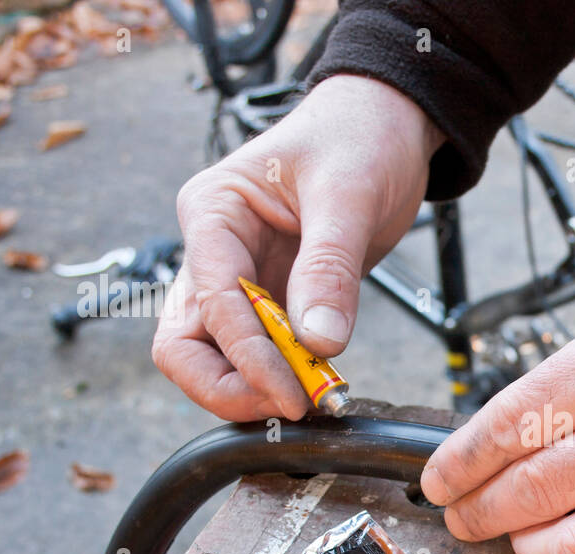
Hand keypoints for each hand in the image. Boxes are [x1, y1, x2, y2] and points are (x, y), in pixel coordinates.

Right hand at [152, 76, 444, 419]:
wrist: (388, 127)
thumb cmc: (360, 138)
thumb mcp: (349, 193)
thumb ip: (330, 267)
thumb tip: (319, 342)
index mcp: (213, 212)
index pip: (210, 301)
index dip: (247, 357)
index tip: (292, 394)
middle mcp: (213, 250)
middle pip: (186, 344)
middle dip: (231, 385)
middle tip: (291, 406)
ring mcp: (239, 279)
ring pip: (213, 357)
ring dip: (254, 387)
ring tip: (313, 397)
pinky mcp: (271, 299)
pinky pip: (260, 352)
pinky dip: (282, 376)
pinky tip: (318, 383)